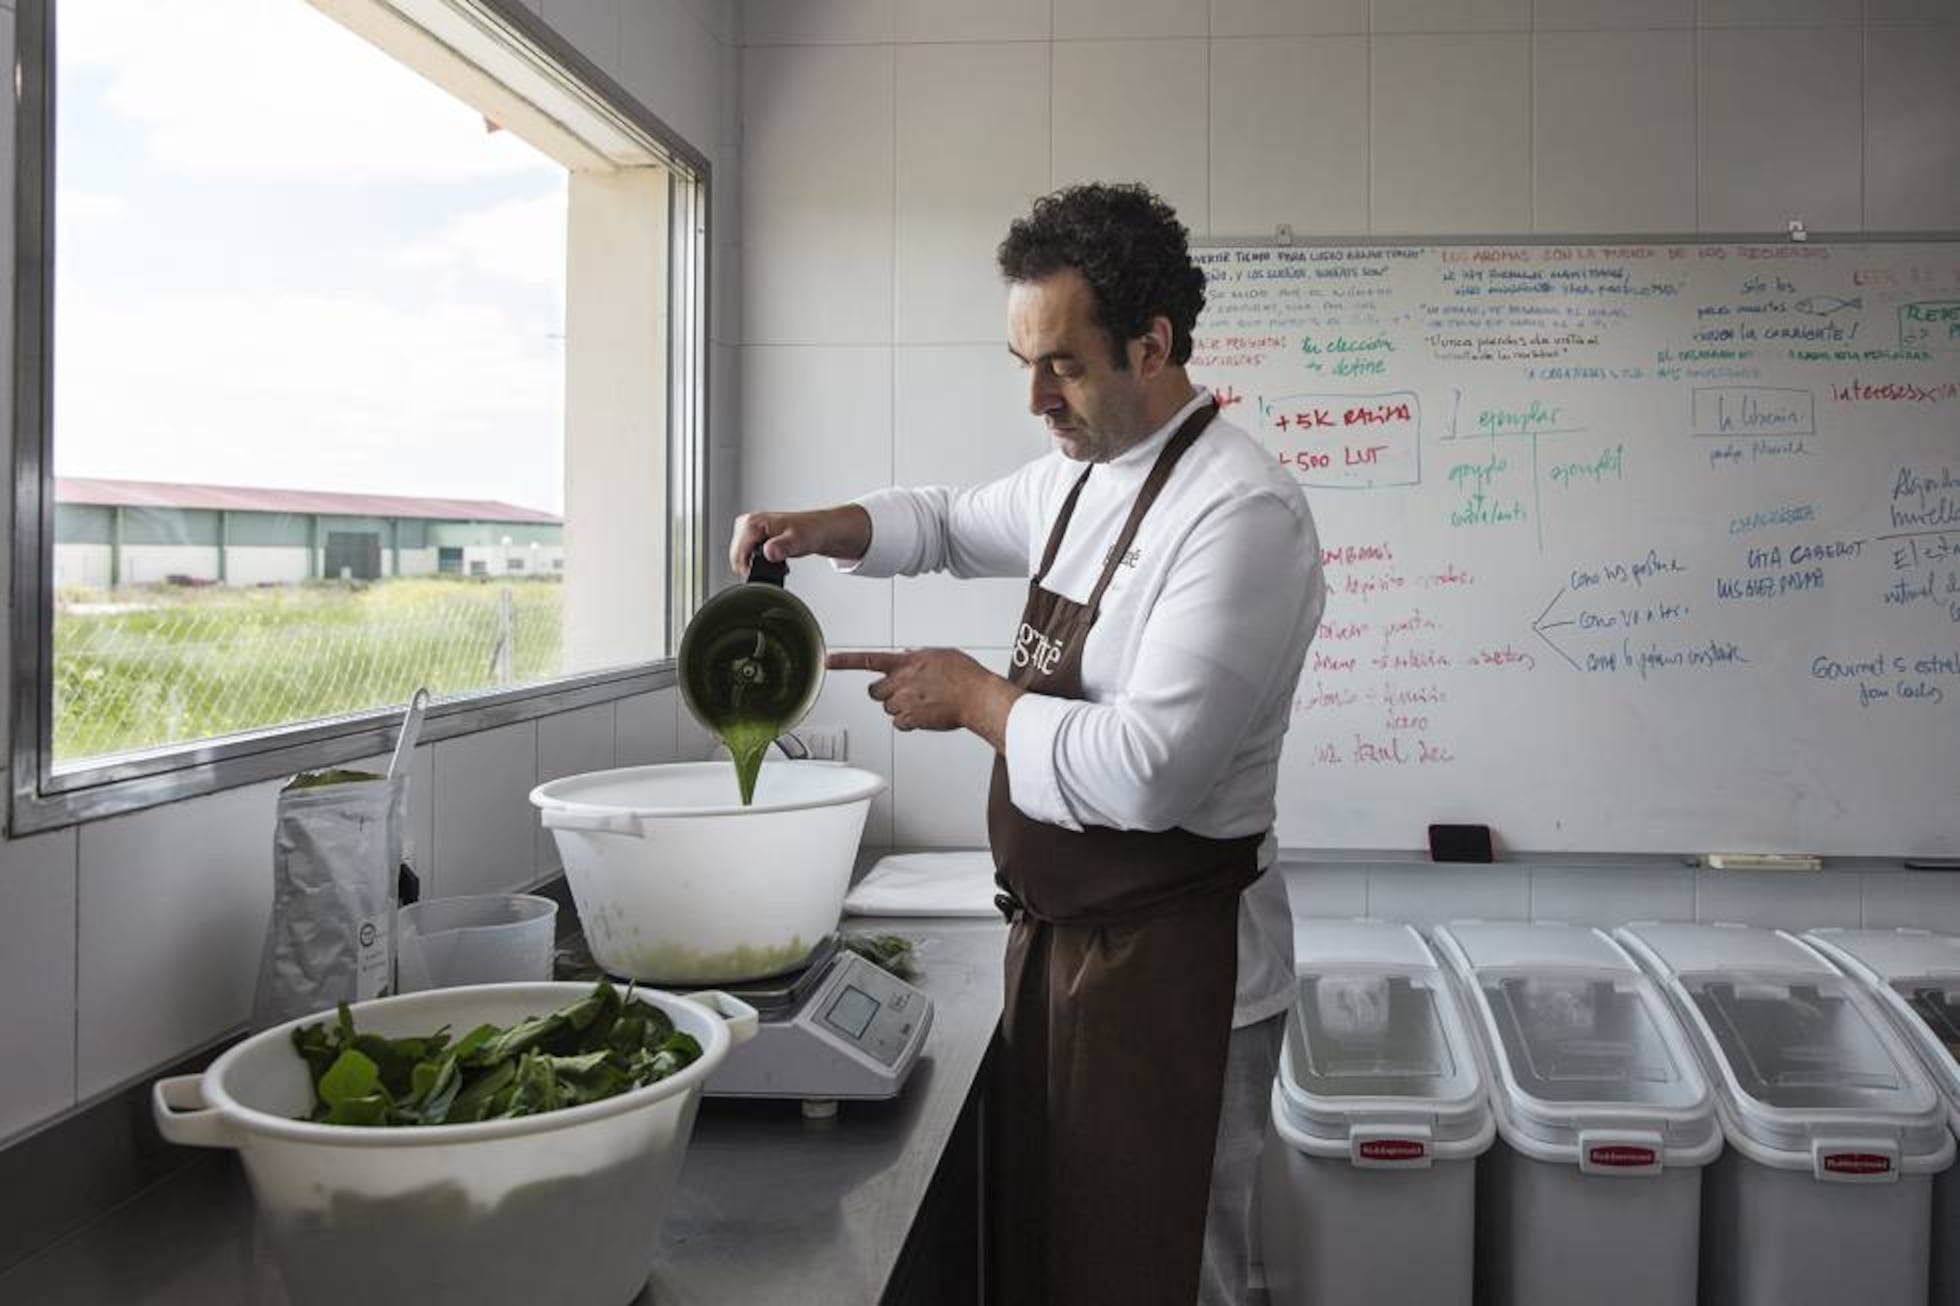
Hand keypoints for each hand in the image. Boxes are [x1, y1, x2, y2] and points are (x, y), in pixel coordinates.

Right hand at [729, 507, 872, 575]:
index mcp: (752, 523)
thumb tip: (769, 552)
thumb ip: (783, 547)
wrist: (821, 530)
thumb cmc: (812, 531)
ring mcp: (750, 532)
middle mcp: (747, 524)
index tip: (761, 577)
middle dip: (751, 568)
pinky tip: (773, 564)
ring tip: (776, 566)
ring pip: (741, 559)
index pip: (737, 554)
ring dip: (755, 567)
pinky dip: (758, 564)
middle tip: (773, 570)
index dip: (747, 570)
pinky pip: (747, 557)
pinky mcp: (754, 538)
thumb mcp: (798, 540)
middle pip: (736, 558)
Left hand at [827, 649, 1022, 748]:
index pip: (868, 659)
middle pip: (874, 691)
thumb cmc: (965, 677)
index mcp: (907, 661)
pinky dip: (910, 723)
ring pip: (888, 709)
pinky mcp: (910, 719)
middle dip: (885, 693)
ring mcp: (904, 700)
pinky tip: (927, 715)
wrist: (978, 696)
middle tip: (904, 694)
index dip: (844, 660)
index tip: (827, 660)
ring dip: (901, 708)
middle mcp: (901, 680)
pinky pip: (900, 724)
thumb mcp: (940, 655)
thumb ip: (919, 657)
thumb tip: (910, 657)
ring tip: (925, 704)